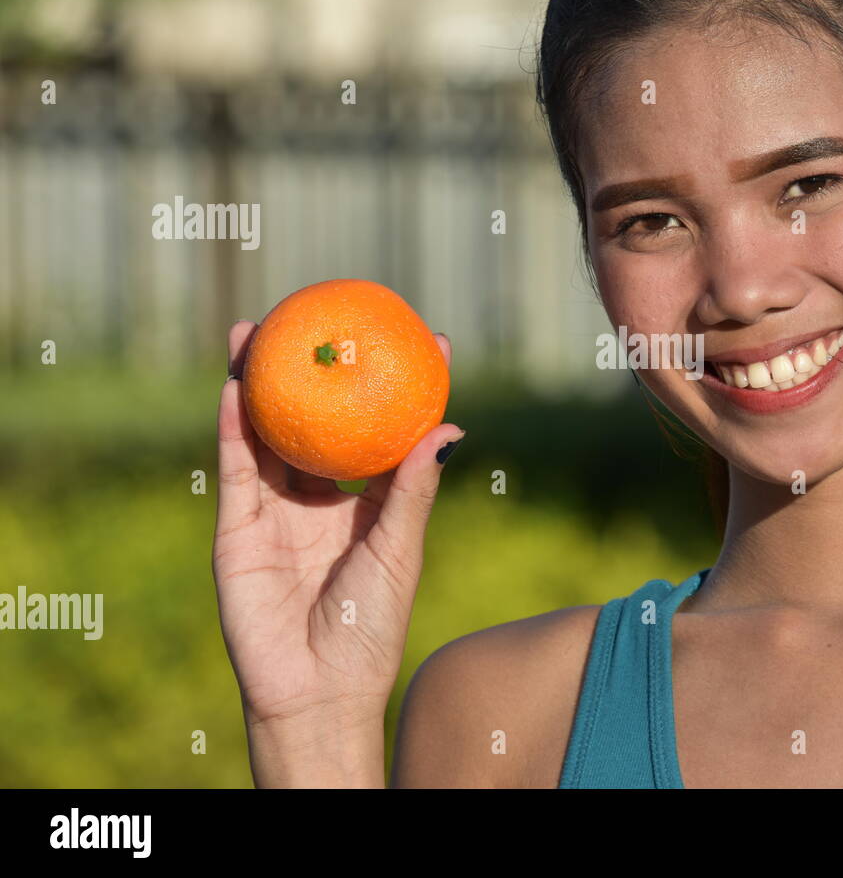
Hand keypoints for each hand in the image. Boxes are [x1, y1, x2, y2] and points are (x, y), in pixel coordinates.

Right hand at [212, 320, 462, 778]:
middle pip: (311, 421)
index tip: (421, 338)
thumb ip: (414, 489)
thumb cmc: (371, 626)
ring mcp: (274, 511)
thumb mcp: (399, 549)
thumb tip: (450, 426)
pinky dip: (232, 427)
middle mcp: (316, 500)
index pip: (378, 433)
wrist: (317, 689)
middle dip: (312, 370)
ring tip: (260, 330)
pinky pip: (235, 469)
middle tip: (320, 314)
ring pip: (264, 434)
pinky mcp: (236, 529)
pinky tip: (234, 385)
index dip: (396, 388)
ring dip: (258, 382)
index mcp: (362, 504)